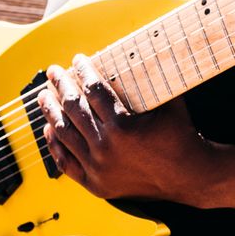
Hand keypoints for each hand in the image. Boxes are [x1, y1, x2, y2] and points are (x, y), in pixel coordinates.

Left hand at [38, 54, 212, 201]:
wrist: (190, 176)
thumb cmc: (181, 136)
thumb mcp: (169, 101)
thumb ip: (153, 78)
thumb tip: (142, 51)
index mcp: (123, 126)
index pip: (93, 90)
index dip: (82, 71)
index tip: (77, 60)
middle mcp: (106, 148)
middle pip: (73, 108)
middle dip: (61, 85)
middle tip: (54, 72)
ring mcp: (98, 168)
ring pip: (64, 134)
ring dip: (51, 111)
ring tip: (44, 96)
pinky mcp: (96, 184)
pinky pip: (66, 163)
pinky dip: (54, 145)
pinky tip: (49, 129)